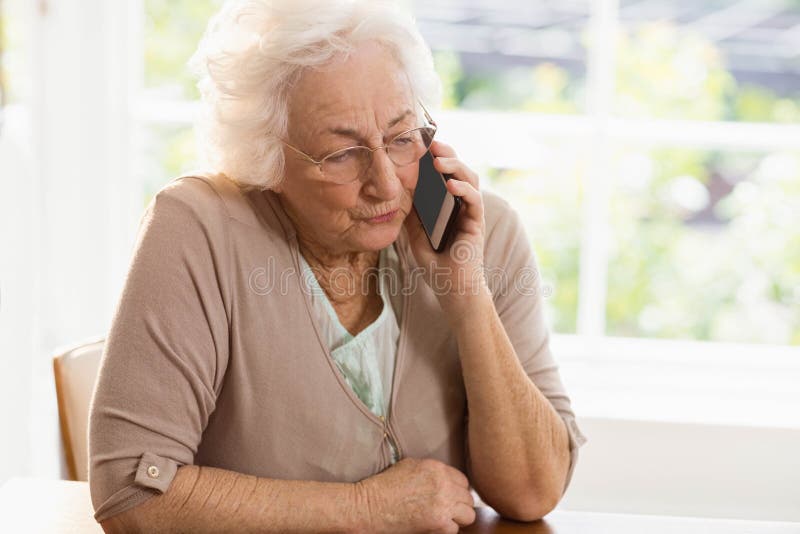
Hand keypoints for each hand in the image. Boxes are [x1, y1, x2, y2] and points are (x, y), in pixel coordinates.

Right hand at [355, 458, 475, 532]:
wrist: (369, 506)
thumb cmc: (385, 486)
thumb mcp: (410, 466)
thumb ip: (433, 471)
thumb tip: (447, 479)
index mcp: (437, 468)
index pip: (463, 481)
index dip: (457, 491)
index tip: (449, 498)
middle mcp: (444, 483)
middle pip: (468, 498)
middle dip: (458, 505)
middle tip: (445, 511)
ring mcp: (443, 503)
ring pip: (468, 514)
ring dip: (457, 519)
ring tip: (442, 520)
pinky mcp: (439, 522)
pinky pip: (455, 529)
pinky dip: (446, 530)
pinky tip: (433, 527)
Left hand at [403, 141, 486, 312]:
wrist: (451, 289)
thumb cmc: (434, 264)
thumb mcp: (414, 234)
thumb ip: (411, 213)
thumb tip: (397, 191)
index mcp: (446, 203)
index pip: (442, 173)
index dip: (434, 157)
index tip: (419, 144)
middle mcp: (460, 204)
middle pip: (458, 170)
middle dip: (446, 154)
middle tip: (431, 143)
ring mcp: (470, 212)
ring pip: (470, 179)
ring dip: (455, 167)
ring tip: (439, 161)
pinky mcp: (476, 224)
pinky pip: (474, 201)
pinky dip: (464, 190)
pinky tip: (451, 185)